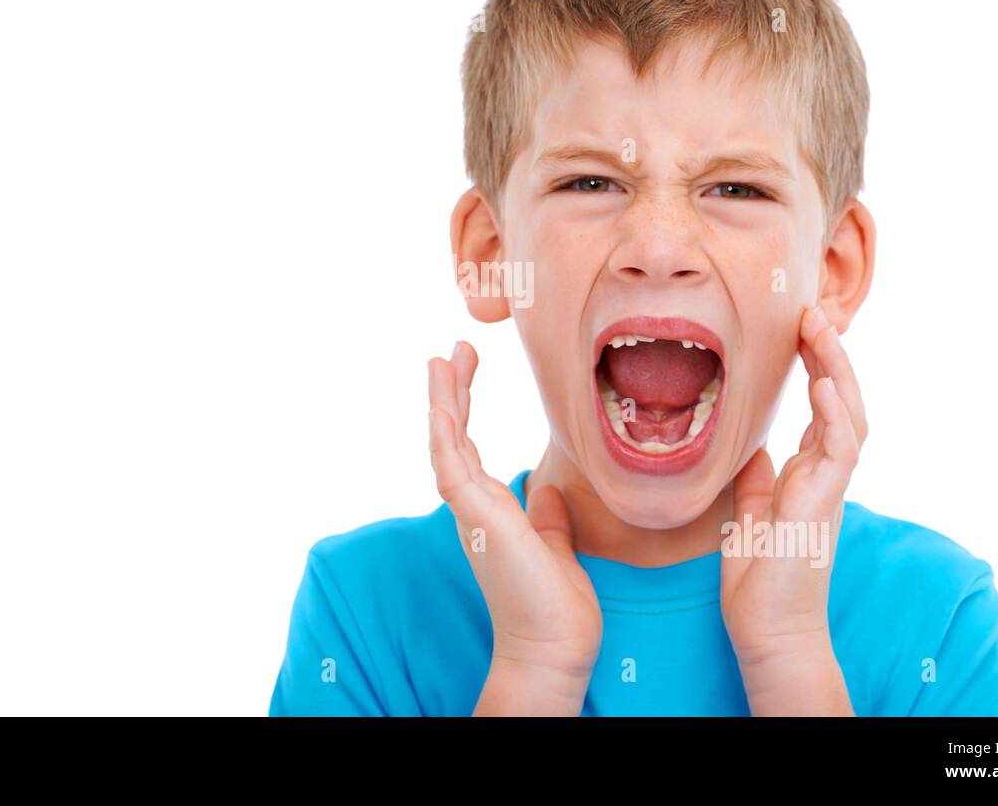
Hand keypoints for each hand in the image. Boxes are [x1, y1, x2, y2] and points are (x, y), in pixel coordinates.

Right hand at [428, 341, 602, 692]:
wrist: (552, 649)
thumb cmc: (556, 608)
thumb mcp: (556, 546)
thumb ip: (548, 517)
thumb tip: (545, 490)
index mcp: (491, 509)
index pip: (469, 446)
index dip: (463, 405)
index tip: (465, 366)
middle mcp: (474, 507)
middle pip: (453, 436)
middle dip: (452, 390)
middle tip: (455, 349)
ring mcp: (471, 512)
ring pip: (446, 445)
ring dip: (444, 400)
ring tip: (443, 358)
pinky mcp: (476, 519)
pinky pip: (451, 468)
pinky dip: (444, 434)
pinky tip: (441, 403)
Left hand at [720, 306, 867, 672]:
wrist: (770, 631)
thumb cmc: (760, 581)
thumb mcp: (750, 516)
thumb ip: (757, 478)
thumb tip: (753, 444)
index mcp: (808, 475)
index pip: (819, 409)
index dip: (814, 367)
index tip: (797, 329)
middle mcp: (825, 475)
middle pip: (840, 401)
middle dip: (828, 354)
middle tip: (811, 312)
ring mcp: (829, 488)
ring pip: (848, 416)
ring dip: (835, 370)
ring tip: (819, 328)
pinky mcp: (824, 505)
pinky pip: (840, 451)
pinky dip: (834, 416)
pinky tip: (822, 385)